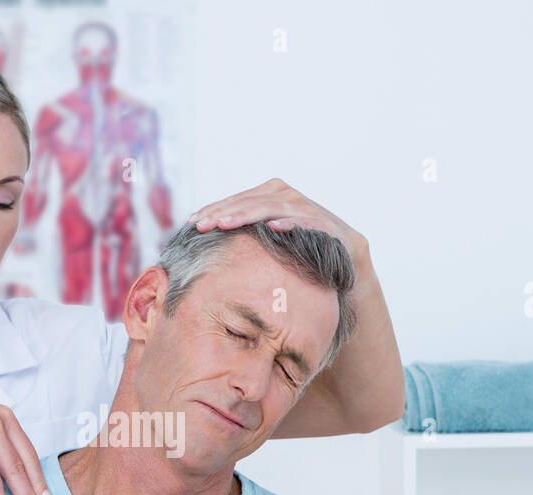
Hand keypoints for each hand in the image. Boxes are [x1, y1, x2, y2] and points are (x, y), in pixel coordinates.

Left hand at [185, 177, 367, 264]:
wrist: (343, 262)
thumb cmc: (297, 251)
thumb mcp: (267, 240)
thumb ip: (244, 232)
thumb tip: (203, 240)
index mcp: (270, 194)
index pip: (235, 200)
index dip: (212, 209)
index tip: (189, 224)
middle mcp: (286, 195)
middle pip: (247, 201)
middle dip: (221, 213)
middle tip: (199, 225)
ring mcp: (305, 207)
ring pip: (269, 207)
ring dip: (245, 215)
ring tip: (224, 224)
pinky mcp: (324, 223)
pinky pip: (303, 221)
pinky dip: (288, 223)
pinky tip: (272, 227)